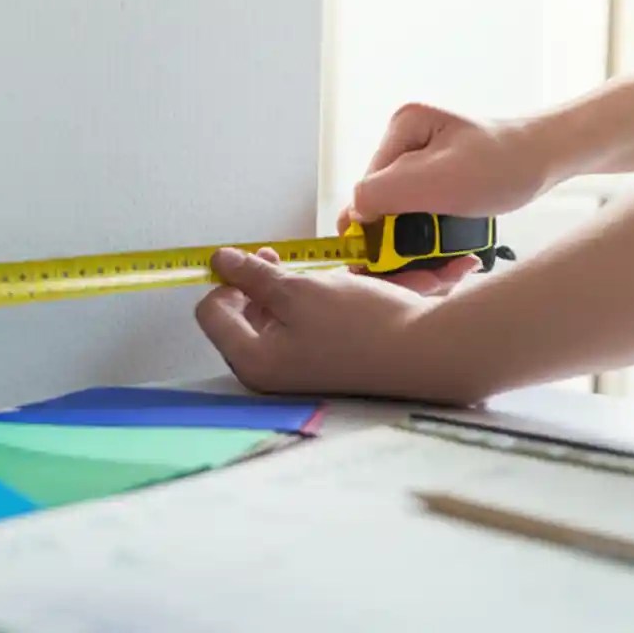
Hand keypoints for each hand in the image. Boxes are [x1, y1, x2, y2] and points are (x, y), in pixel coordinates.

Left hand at [195, 247, 481, 403]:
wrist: (423, 353)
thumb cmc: (360, 323)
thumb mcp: (299, 289)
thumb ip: (253, 275)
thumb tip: (220, 261)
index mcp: (253, 359)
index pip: (211, 312)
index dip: (227, 280)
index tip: (256, 261)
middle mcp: (268, 373)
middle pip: (240, 317)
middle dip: (255, 284)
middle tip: (279, 260)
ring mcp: (296, 373)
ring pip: (272, 321)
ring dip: (283, 293)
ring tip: (311, 278)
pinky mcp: (321, 367)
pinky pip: (298, 330)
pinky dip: (306, 308)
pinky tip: (329, 294)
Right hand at [336, 103, 547, 293]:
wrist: (550, 159)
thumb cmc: (506, 163)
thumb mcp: (439, 179)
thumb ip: (385, 192)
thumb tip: (351, 213)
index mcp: (400, 131)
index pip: (364, 195)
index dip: (373, 236)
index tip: (391, 267)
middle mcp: (404, 147)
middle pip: (382, 216)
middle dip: (403, 254)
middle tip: (434, 278)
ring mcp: (420, 170)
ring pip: (401, 229)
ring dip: (424, 259)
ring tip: (454, 271)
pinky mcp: (436, 190)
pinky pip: (423, 230)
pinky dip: (438, 252)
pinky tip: (458, 261)